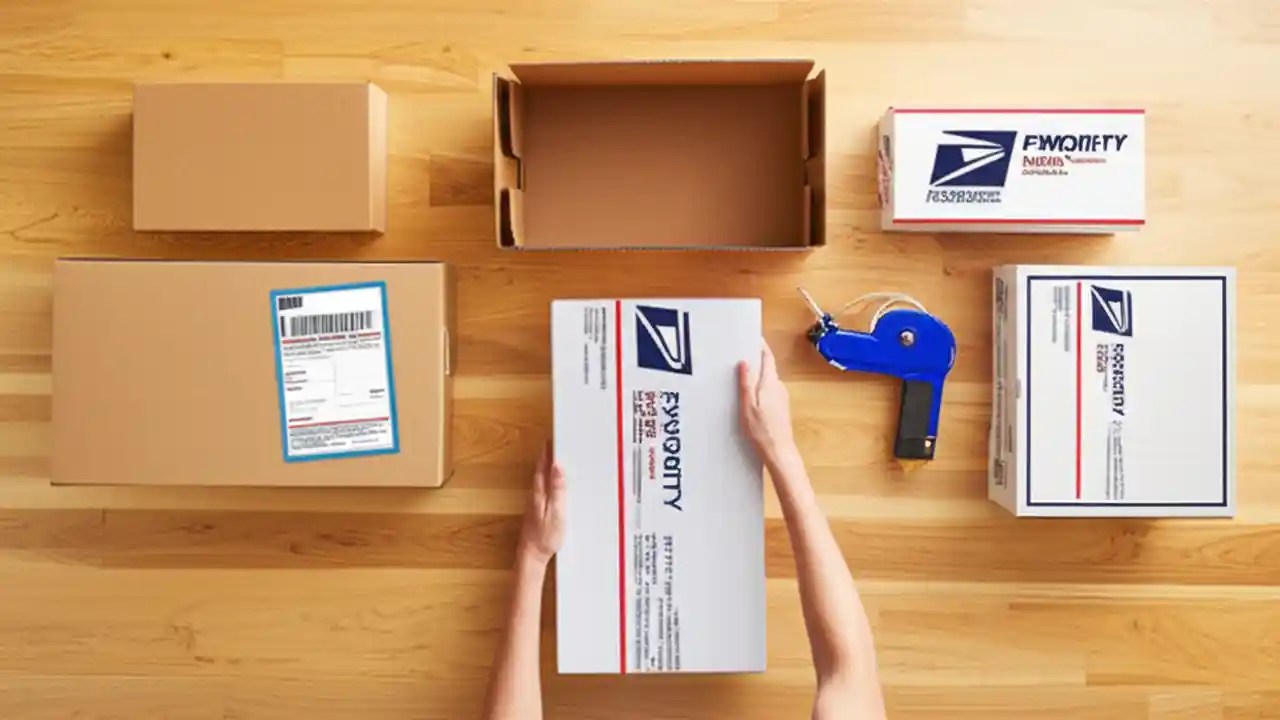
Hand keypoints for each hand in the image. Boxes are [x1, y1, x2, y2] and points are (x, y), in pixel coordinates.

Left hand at [518, 442, 565, 565]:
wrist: (532, 555)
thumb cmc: (545, 537)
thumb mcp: (556, 513)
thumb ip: (557, 489)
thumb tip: (557, 466)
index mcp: (540, 493)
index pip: (543, 466)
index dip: (548, 452)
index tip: (553, 438)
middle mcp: (535, 495)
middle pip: (541, 470)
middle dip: (547, 456)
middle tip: (555, 443)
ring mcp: (534, 503)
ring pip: (541, 479)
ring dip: (547, 467)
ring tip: (555, 457)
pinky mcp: (536, 510)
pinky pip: (543, 489)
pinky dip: (548, 480)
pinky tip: (553, 483)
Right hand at [737, 341, 798, 468]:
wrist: (779, 451)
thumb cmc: (761, 430)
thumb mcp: (747, 405)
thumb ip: (746, 383)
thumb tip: (744, 362)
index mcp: (770, 383)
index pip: (768, 357)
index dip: (761, 346)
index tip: (753, 338)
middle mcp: (779, 387)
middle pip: (767, 368)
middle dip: (756, 361)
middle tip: (740, 356)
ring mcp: (781, 398)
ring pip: (768, 381)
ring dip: (757, 377)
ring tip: (741, 377)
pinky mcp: (780, 408)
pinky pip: (768, 392)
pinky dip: (759, 389)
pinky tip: (749, 398)